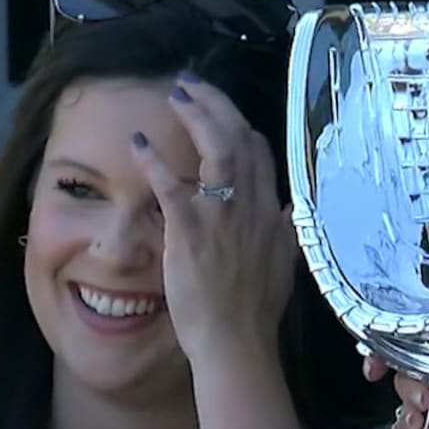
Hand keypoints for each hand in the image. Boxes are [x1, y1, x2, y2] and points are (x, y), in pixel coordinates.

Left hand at [130, 73, 296, 358]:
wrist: (237, 343)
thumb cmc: (254, 312)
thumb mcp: (284, 267)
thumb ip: (286, 235)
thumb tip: (290, 212)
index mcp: (270, 213)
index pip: (261, 152)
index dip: (239, 122)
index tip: (220, 109)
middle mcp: (252, 207)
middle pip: (241, 137)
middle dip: (216, 104)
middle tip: (191, 85)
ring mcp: (223, 217)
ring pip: (218, 148)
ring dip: (196, 115)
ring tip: (176, 95)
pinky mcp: (192, 231)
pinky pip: (172, 185)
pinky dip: (155, 160)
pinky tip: (138, 144)